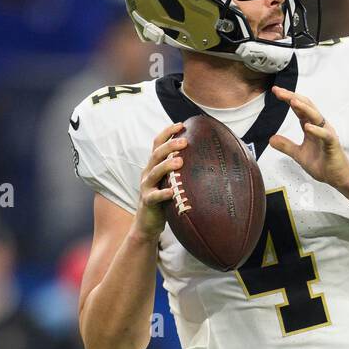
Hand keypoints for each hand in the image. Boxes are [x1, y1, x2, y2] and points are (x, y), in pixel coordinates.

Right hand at [134, 123, 186, 239]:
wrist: (147, 223)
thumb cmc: (163, 201)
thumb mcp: (170, 182)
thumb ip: (179, 171)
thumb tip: (202, 159)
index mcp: (153, 165)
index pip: (157, 144)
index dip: (167, 132)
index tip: (181, 124)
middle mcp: (148, 173)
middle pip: (156, 154)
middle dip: (170, 145)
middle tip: (184, 141)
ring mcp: (146, 187)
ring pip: (155, 172)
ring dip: (167, 165)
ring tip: (180, 161)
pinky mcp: (147, 202)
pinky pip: (154, 196)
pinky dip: (163, 193)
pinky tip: (173, 192)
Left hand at [268, 89, 348, 190]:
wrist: (337, 177)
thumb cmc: (322, 164)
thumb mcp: (299, 154)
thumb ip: (286, 146)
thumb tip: (270, 139)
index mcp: (311, 126)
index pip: (299, 108)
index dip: (288, 99)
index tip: (276, 91)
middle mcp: (319, 126)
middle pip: (306, 106)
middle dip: (292, 97)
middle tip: (278, 91)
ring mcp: (327, 133)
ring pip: (316, 116)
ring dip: (304, 108)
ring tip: (292, 101)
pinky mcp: (333, 144)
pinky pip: (325, 135)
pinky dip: (316, 131)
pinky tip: (307, 127)